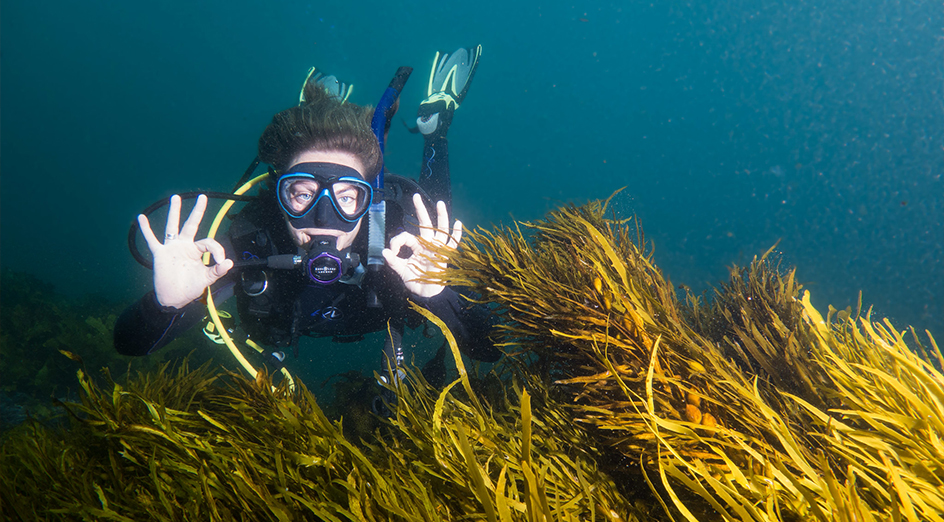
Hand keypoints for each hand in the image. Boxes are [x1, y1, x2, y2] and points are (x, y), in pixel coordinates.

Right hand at [138, 194, 232, 308]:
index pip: (208, 242)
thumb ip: (217, 271)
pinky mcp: (160, 254)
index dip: (217, 250)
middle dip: (197, 211)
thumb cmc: (190, 288)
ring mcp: (172, 248)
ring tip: (176, 197)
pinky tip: (141, 217)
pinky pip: (152, 240)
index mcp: (197, 251)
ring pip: (173, 226)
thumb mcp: (206, 279)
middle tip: (203, 197)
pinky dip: (146, 229)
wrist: (174, 299)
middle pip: (192, 225)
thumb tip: (229, 262)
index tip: (221, 262)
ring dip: (174, 212)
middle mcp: (185, 246)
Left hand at [382, 194, 461, 297]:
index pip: (406, 236)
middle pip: (424, 223)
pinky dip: (456, 234)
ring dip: (440, 216)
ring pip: (440, 229)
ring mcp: (437, 249)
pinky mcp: (445, 256)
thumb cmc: (414, 281)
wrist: (426, 294)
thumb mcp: (401, 271)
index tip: (392, 251)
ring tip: (440, 203)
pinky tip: (458, 223)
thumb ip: (393, 261)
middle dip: (420, 209)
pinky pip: (452, 243)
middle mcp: (427, 244)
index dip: (397, 241)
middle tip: (415, 196)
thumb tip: (384, 251)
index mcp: (416, 246)